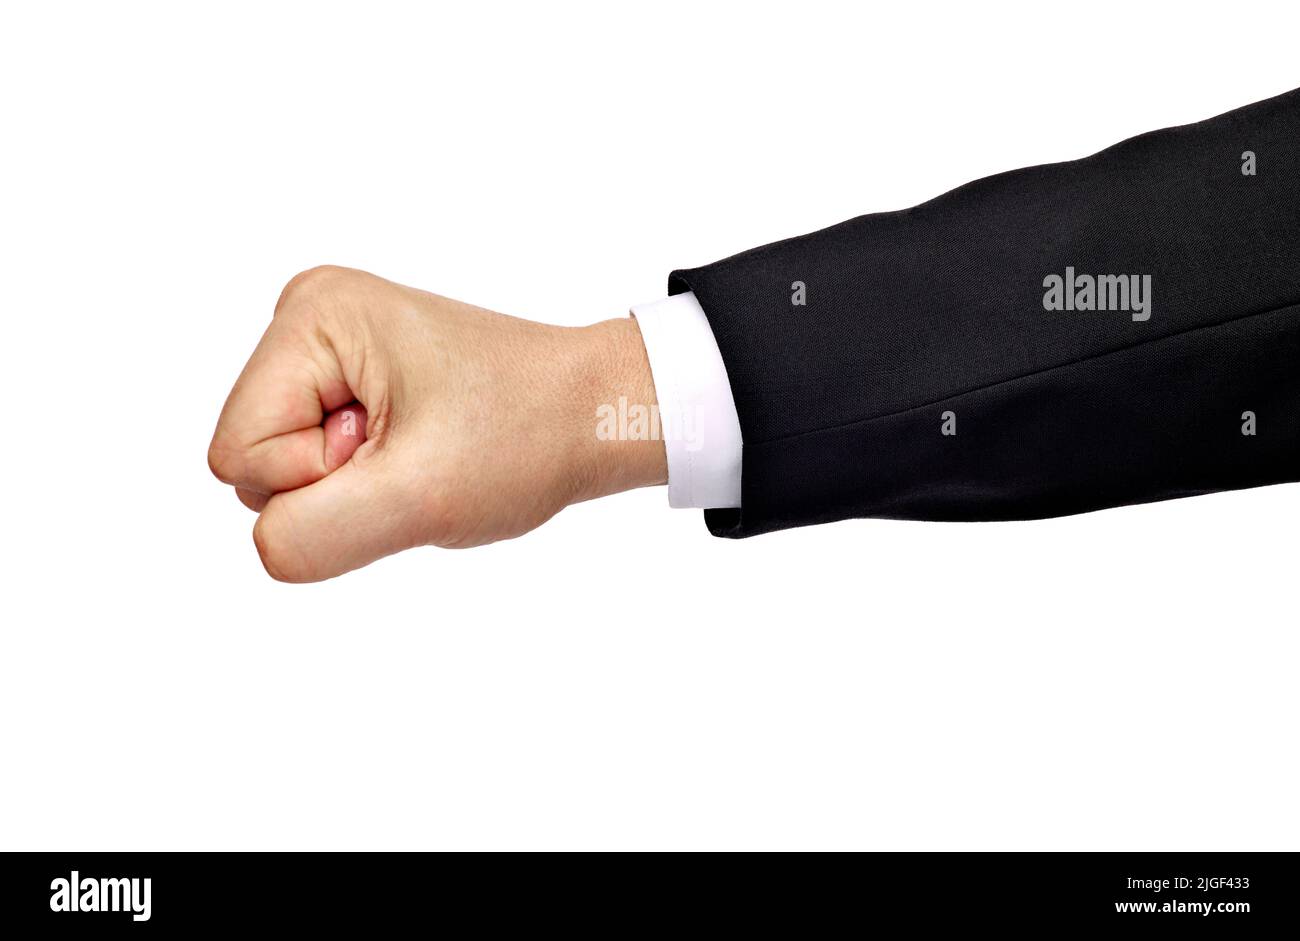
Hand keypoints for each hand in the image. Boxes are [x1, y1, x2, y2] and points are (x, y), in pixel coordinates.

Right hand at [209, 266, 665, 580]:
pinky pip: (311, 462)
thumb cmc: (524, 437)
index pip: (238, 456)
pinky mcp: (345, 377)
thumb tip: (267, 546)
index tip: (401, 447)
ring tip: (423, 448)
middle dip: (335, 482)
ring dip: (353, 484)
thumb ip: (314, 533)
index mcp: (312, 314)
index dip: (320, 479)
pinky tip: (416, 448)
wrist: (591, 413)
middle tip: (418, 452)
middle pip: (250, 459)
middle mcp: (306, 314)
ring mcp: (325, 347)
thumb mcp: (418, 497)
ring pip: (279, 468)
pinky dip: (363, 477)